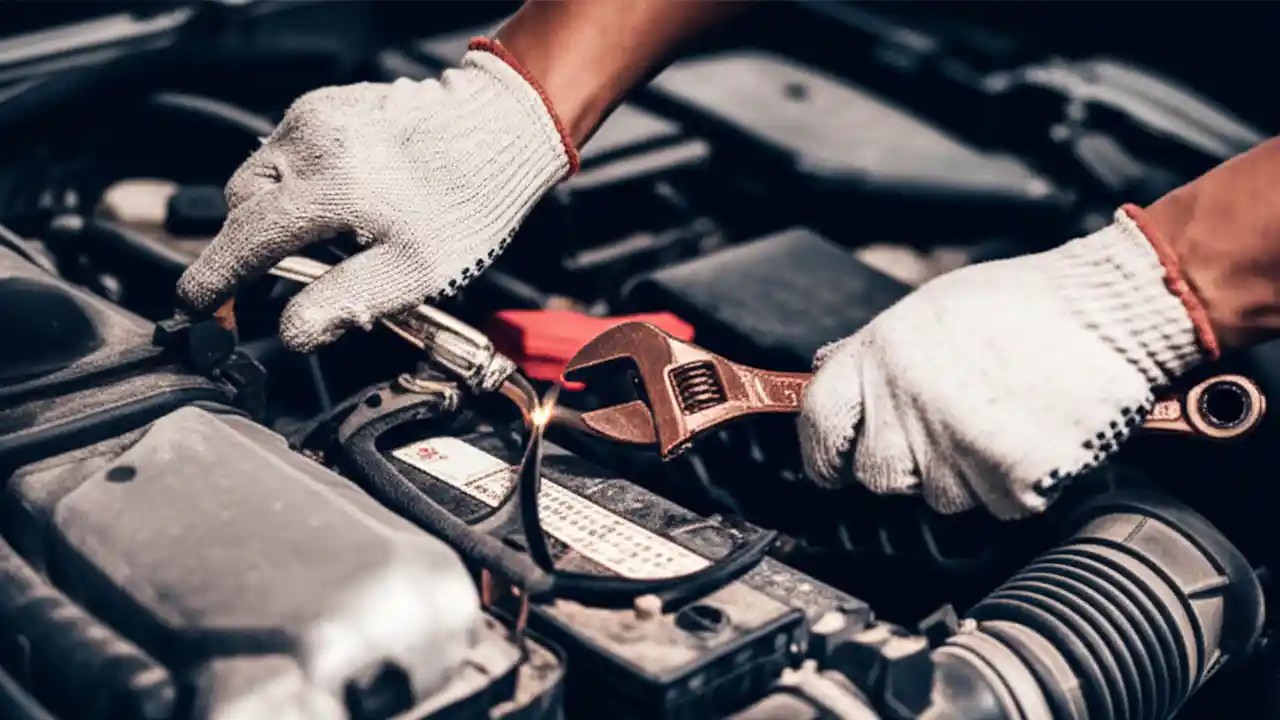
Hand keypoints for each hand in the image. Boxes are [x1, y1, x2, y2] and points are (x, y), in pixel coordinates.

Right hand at [177, 40, 576, 351]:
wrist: (503, 131)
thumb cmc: (467, 203)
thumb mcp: (414, 271)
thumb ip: (345, 303)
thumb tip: (292, 334)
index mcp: (330, 189)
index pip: (245, 241)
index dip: (215, 281)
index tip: (198, 308)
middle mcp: (311, 144)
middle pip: (241, 206)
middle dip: (244, 249)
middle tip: (269, 287)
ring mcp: (316, 117)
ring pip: (258, 176)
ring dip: (268, 214)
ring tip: (312, 244)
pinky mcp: (328, 104)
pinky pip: (285, 152)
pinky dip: (293, 182)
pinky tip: (332, 202)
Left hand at [798, 208, 1209, 518]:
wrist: (1109, 309)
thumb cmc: (1021, 305)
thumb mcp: (925, 310)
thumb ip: (872, 352)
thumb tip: (823, 374)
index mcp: (880, 355)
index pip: (818, 422)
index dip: (821, 453)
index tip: (830, 466)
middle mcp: (907, 402)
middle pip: (877, 476)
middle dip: (904, 467)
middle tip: (943, 435)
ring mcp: (956, 443)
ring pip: (940, 497)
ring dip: (966, 474)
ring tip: (999, 420)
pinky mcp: (1008, 477)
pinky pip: (997, 505)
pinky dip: (1016, 484)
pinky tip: (1031, 436)